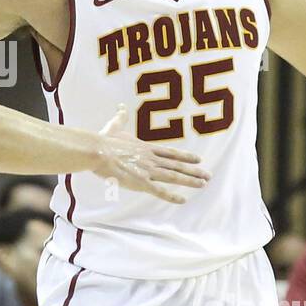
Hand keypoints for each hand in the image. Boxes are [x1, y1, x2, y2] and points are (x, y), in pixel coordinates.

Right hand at [93, 105, 209, 203]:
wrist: (98, 151)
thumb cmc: (104, 140)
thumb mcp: (114, 126)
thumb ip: (121, 117)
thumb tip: (120, 106)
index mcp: (146, 148)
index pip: (171, 153)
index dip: (185, 156)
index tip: (198, 159)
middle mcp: (151, 159)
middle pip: (177, 165)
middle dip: (194, 171)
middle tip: (208, 175)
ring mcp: (148, 171)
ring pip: (174, 177)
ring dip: (189, 181)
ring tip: (203, 184)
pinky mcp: (141, 182)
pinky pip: (159, 191)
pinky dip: (172, 196)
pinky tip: (183, 200)